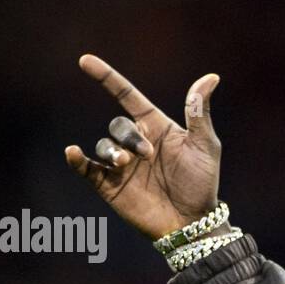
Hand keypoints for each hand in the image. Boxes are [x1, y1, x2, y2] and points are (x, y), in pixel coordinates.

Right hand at [64, 54, 222, 240]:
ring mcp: (121, 165)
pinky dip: (77, 160)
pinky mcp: (110, 185)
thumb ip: (199, 112)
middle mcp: (136, 143)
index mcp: (155, 128)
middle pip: (118, 125)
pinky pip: (87, 168)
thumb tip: (211, 77)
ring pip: (104, 144)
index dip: (106, 78)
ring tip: (125, 164)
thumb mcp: (205, 145)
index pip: (126, 96)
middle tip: (148, 156)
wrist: (193, 223)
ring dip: (112, 150)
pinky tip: (73, 153)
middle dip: (129, 137)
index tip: (85, 61)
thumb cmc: (202, 183)